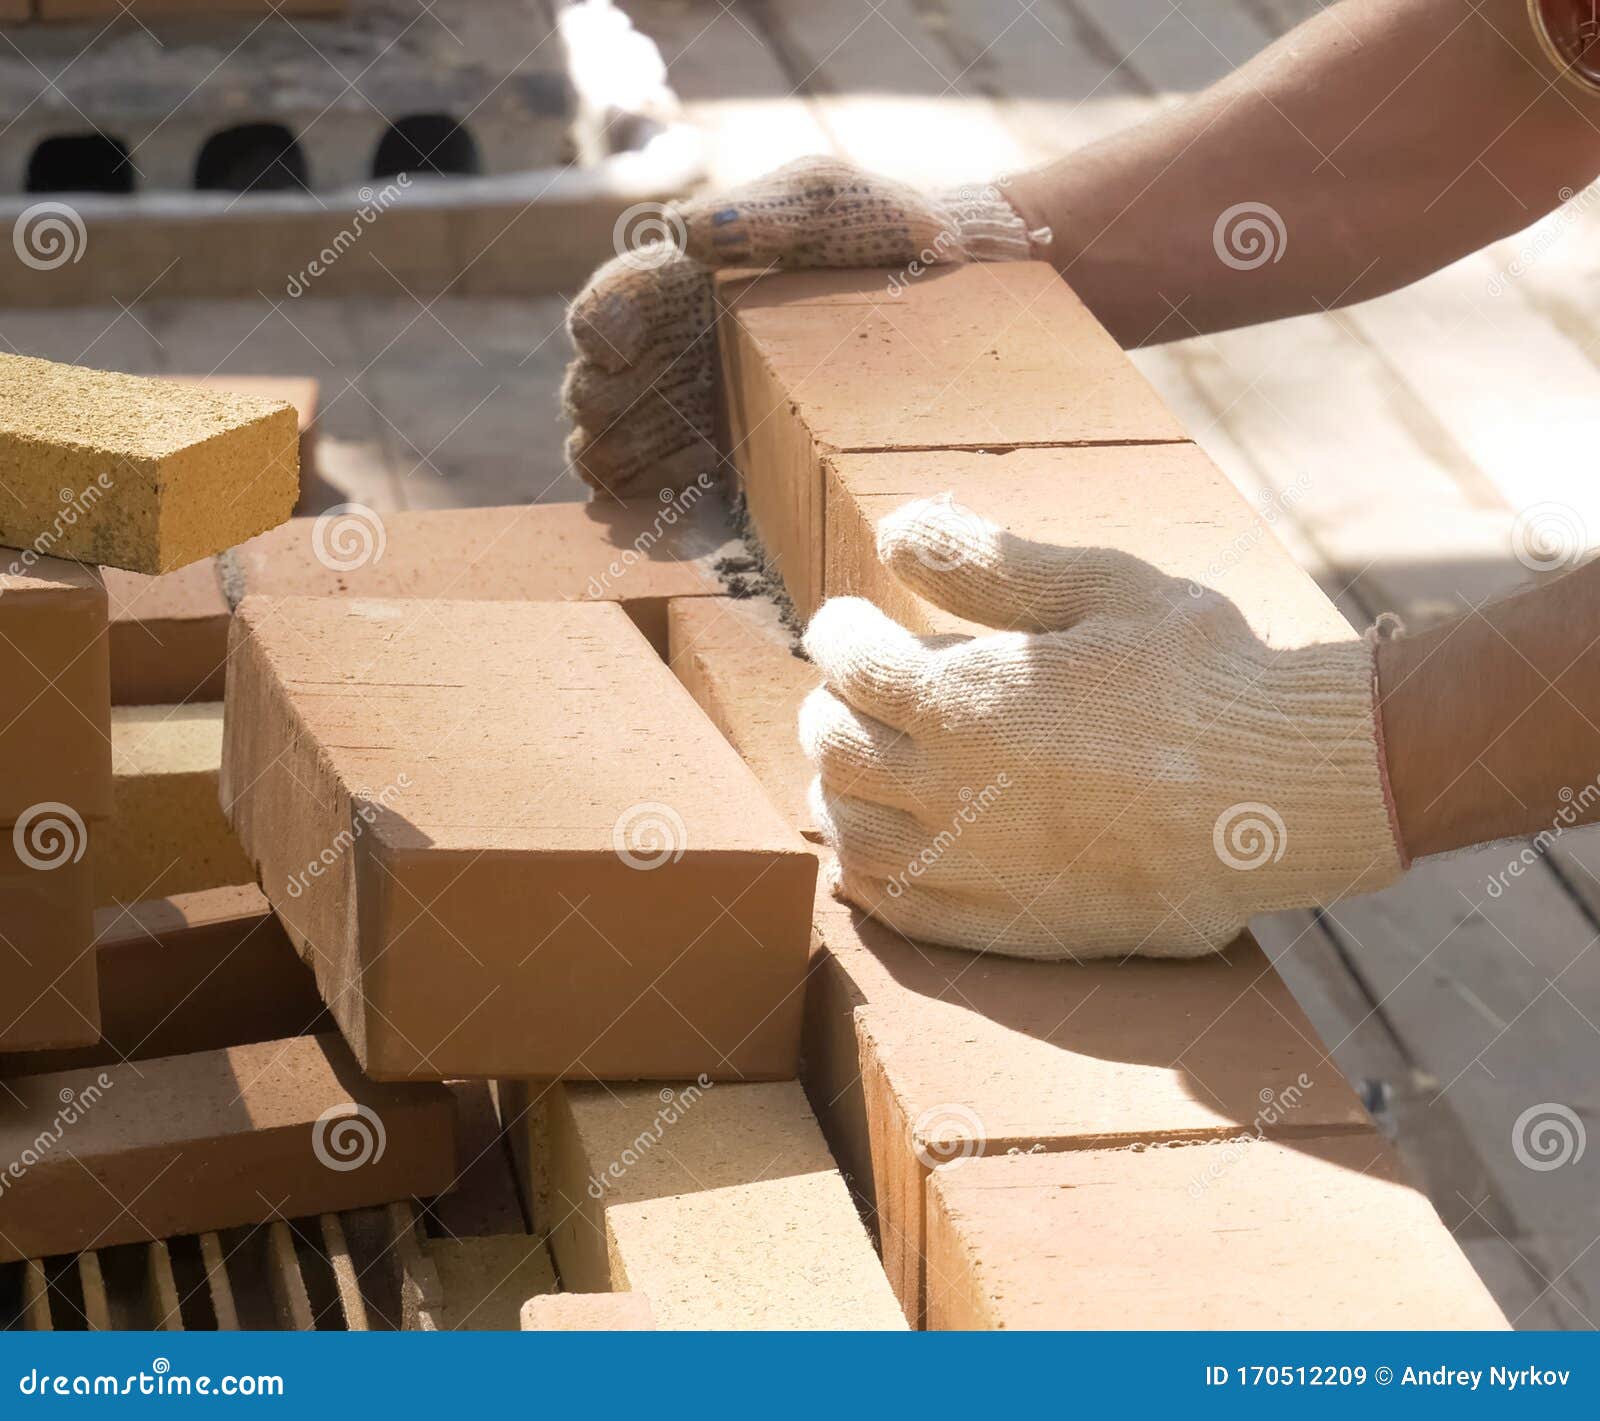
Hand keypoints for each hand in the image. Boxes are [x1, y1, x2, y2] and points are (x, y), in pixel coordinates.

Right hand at [562, 158, 1029, 498]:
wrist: (950, 295)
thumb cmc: (881, 229)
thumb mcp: (825, 198)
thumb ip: (762, 211)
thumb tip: (684, 231)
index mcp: (681, 278)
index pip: (614, 301)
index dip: (600, 324)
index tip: (609, 343)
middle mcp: (675, 346)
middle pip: (600, 381)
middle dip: (598, 397)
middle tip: (615, 410)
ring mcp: (698, 406)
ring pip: (617, 439)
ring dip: (616, 454)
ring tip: (631, 464)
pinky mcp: (730, 456)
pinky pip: (665, 485)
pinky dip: (654, 493)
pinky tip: (677, 495)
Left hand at [799, 497, 1403, 958]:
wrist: (1282, 797)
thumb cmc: (1204, 678)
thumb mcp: (1104, 589)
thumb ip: (990, 563)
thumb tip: (894, 529)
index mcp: (967, 700)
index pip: (850, 662)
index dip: (839, 631)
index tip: (850, 621)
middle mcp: (951, 789)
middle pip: (835, 744)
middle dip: (833, 703)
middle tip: (855, 687)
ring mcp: (973, 867)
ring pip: (851, 829)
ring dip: (838, 785)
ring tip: (862, 758)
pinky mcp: (1005, 924)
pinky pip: (896, 904)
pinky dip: (868, 868)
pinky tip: (880, 842)